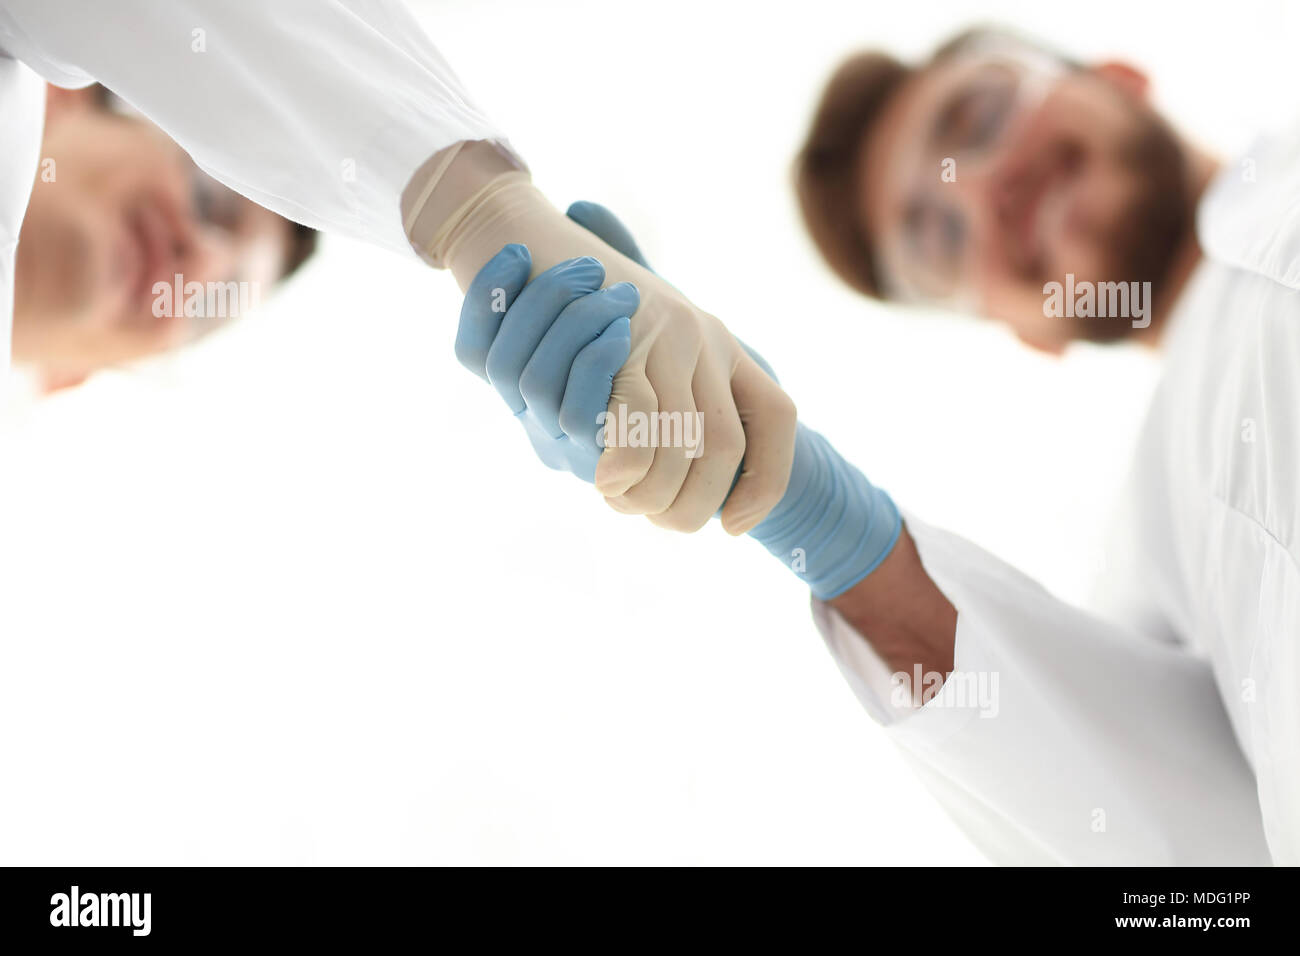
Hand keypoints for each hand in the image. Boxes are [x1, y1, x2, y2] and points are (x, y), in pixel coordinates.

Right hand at [458, 203, 901, 597]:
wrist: (518, 236)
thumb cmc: (565, 305)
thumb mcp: (617, 364)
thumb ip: (642, 407)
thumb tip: (635, 476)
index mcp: (717, 343)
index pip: (773, 413)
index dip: (766, 481)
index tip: (736, 526)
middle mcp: (704, 336)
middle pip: (725, 446)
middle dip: (690, 501)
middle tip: (648, 516)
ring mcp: (669, 332)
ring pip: (686, 442)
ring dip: (652, 490)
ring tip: (620, 500)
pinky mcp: (625, 338)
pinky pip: (638, 423)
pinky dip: (626, 464)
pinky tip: (606, 479)